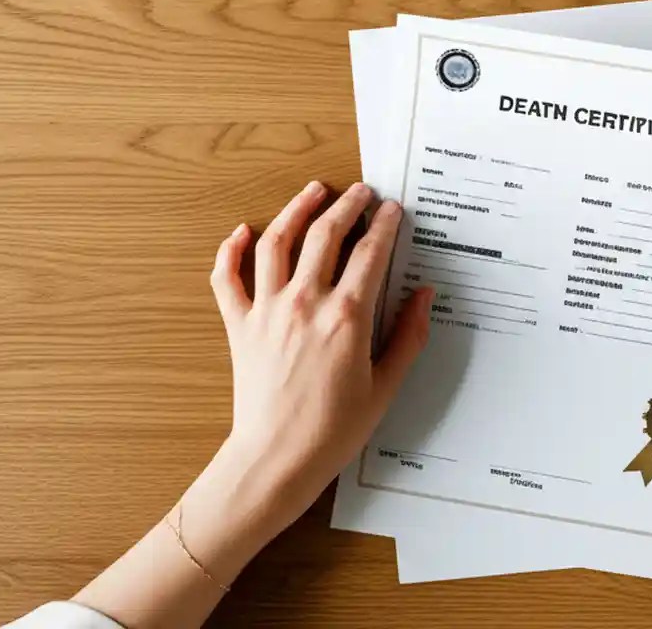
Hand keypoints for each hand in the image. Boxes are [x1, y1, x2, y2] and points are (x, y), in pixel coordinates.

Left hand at [209, 181, 432, 521]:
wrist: (277, 459)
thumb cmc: (334, 431)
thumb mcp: (386, 386)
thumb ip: (408, 336)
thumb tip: (424, 296)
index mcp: (346, 318)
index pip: (370, 253)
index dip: (385, 225)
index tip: (393, 210)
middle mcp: (305, 303)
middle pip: (326, 235)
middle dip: (347, 205)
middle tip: (361, 192)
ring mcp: (268, 311)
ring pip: (277, 241)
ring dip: (297, 210)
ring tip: (314, 192)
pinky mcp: (240, 326)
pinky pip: (227, 278)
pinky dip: (230, 250)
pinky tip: (242, 232)